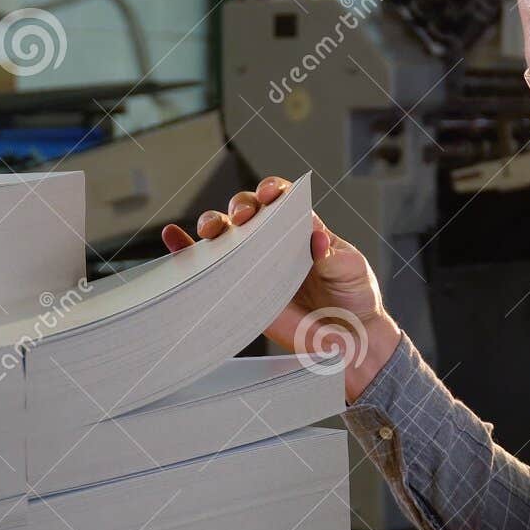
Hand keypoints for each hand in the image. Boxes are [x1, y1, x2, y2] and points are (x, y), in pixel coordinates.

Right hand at [161, 176, 400, 400]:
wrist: (351, 338)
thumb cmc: (354, 297)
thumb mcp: (350, 269)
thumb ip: (332, 254)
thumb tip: (316, 236)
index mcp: (302, 227)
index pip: (281, 199)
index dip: (272, 191)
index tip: (271, 194)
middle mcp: (275, 241)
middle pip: (247, 210)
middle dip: (240, 207)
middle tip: (244, 218)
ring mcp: (256, 265)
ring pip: (226, 234)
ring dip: (214, 224)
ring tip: (212, 230)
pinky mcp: (242, 290)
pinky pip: (211, 267)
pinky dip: (188, 251)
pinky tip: (175, 238)